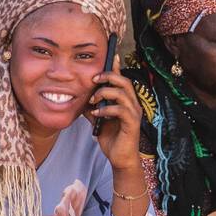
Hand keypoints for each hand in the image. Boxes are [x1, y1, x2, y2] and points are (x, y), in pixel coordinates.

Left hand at [88, 54, 142, 172]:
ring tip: (92, 100)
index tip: (110, 55)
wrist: (120, 159)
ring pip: (122, 93)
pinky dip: (106, 109)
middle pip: (124, 81)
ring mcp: (133, 114)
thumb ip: (93, 107)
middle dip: (108, 77)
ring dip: (104, 93)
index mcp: (126, 101)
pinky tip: (96, 114)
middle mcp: (133, 105)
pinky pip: (120, 110)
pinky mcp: (132, 124)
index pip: (122, 79)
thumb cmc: (112, 139)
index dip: (117, 67)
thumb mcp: (98, 119)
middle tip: (93, 80)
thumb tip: (82, 98)